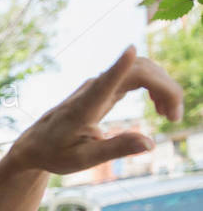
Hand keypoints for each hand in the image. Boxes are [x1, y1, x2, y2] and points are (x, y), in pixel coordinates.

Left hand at [7, 46, 183, 175]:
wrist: (36, 144)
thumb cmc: (55, 153)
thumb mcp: (83, 159)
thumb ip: (115, 149)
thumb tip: (150, 144)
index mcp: (83, 108)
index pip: (103, 82)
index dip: (119, 66)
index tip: (130, 50)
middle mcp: (93, 89)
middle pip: (138, 71)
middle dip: (165, 88)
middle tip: (174, 117)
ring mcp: (99, 84)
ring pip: (142, 70)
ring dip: (163, 87)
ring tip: (170, 116)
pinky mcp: (105, 86)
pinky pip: (138, 75)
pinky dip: (155, 87)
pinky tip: (161, 108)